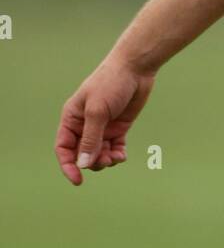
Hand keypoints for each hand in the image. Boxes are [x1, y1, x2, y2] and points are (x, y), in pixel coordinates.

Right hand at [55, 55, 156, 184]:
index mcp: (72, 118)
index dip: (68, 165)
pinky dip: (117, 155)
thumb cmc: (111, 83)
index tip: (78, 180)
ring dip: (106, 160)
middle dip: (93, 162)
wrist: (135, 68)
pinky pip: (114, 148)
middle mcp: (85, 125)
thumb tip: (83, 164)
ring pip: (99, 154)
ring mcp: (102, 127)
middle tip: (106, 160)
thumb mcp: (97, 111)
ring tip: (116, 158)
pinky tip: (122, 156)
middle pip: (83, 154)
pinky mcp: (118, 127)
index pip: (64, 148)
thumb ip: (91, 138)